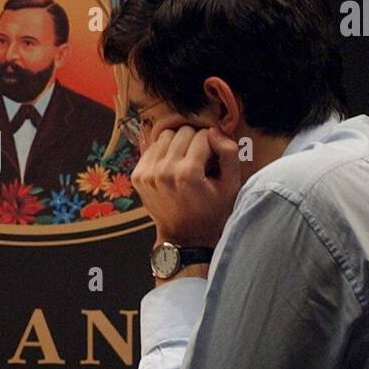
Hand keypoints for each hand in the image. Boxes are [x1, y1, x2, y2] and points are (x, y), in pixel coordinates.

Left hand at [131, 124, 241, 247]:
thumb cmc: (211, 212)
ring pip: (165, 136)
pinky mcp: (138, 175)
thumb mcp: (231, 186)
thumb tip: (214, 131)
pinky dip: (163, 152)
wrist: (184, 237)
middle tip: (199, 161)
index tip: (212, 160)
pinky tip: (171, 167)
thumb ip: (228, 153)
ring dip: (177, 144)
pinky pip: (152, 147)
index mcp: (188, 173)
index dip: (211, 145)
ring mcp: (148, 173)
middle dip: (194, 141)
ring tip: (185, 162)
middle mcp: (164, 171)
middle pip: (182, 132)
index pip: (202, 135)